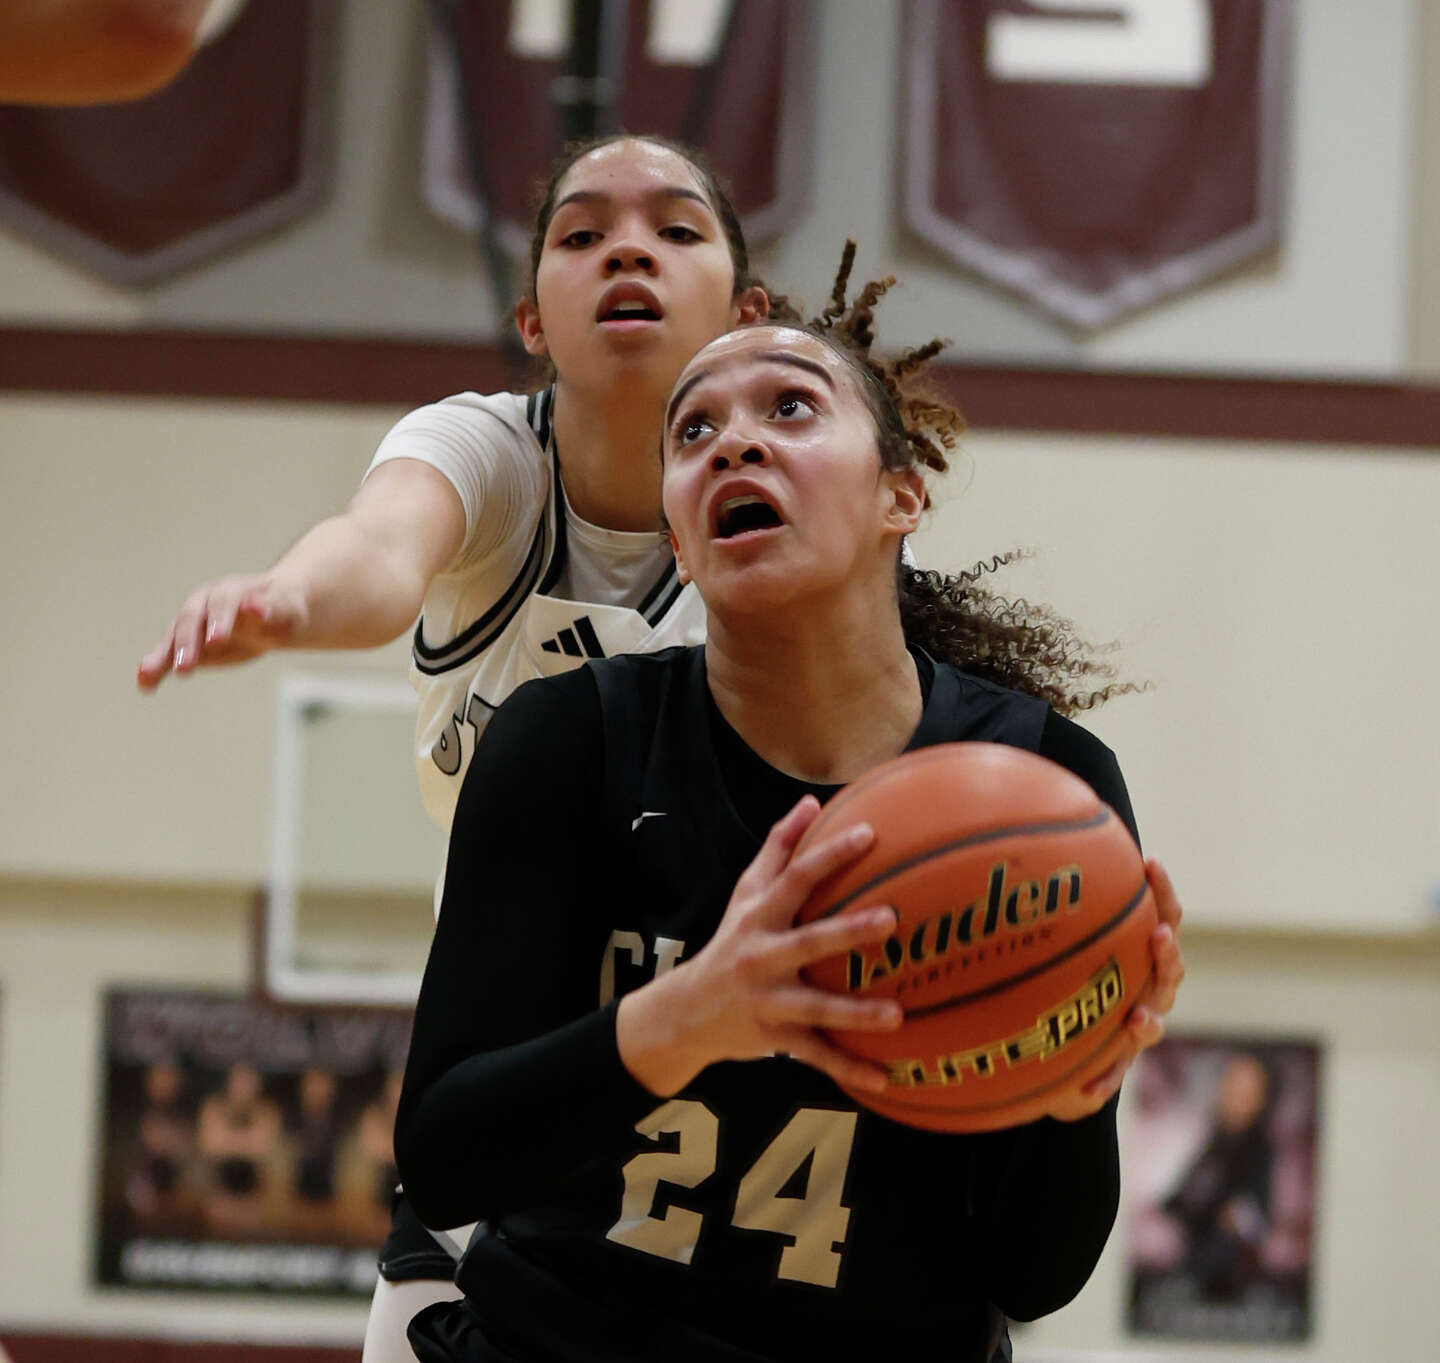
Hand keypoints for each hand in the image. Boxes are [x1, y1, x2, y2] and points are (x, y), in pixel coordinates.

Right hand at [136, 573, 305, 689]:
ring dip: (161, 657)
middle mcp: (204, 604)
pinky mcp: (187, 644)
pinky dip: (156, 669)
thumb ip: (271, 610)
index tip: (217, 641)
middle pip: (192, 621)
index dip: (220, 621)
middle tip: (185, 668)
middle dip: (187, 643)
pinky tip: (144, 685)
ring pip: (173, 638)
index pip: (224, 603)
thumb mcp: (286, 610)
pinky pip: (168, 656)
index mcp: (230, 591)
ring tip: (146, 676)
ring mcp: (192, 623)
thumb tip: (256, 607)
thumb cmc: (284, 610)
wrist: (273, 613)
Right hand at [616, 795, 903, 1097]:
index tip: (869, 834)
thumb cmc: (731, 941)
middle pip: (807, 942)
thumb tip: (810, 801)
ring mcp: (768, 1002)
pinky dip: (850, 1069)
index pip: (796, 878)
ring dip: (856, 1013)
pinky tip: (888, 1078)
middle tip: (892, 919)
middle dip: (847, 933)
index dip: (831, 855)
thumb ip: (778, 848)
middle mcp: (762, 958)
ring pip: (816, 1008)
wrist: (687, 1012)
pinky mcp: (776, 1040)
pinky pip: (817, 1056)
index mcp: (759, 917)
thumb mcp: (746, 894)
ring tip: (898, 1015)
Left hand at [1044, 857, 1185, 1121]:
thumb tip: (1030, 825)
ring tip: (1136, 1019)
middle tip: (1156, 936)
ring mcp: (1131, 1033)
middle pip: (1169, 972)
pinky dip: (1100, 1082)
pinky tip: (1085, 1089)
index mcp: (1140, 958)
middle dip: (1167, 954)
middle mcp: (1145, 993)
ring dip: (1147, 1023)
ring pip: (1149, 1027)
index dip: (1161, 893)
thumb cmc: (1057, 981)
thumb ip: (1053, 899)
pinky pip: (1108, 1079)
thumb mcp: (1057, 940)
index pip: (1163, 919)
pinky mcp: (1109, 1071)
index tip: (1150, 863)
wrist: (1051, 1050)